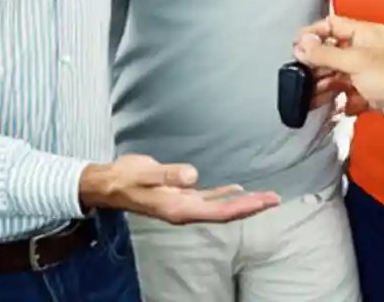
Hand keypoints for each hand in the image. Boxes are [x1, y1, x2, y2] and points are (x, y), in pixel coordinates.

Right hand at [79, 155, 280, 224]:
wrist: (109, 183)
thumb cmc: (125, 178)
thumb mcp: (145, 173)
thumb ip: (169, 174)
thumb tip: (193, 175)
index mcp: (179, 208)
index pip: (220, 211)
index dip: (244, 207)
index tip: (265, 201)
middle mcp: (184, 210)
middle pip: (225, 211)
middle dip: (251, 205)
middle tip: (275, 199)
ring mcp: (183, 204)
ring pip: (219, 206)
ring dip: (242, 202)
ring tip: (263, 197)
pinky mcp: (179, 196)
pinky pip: (208, 198)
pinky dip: (224, 195)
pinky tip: (235, 190)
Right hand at [294, 15, 383, 133]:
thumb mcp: (354, 62)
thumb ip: (325, 54)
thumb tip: (301, 45)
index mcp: (365, 34)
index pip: (332, 25)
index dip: (313, 34)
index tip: (296, 47)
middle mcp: (366, 50)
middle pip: (332, 53)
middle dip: (316, 65)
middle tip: (300, 75)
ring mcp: (369, 73)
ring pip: (339, 76)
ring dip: (324, 86)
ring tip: (310, 97)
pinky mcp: (372, 93)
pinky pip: (350, 95)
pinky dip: (342, 101)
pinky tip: (338, 107)